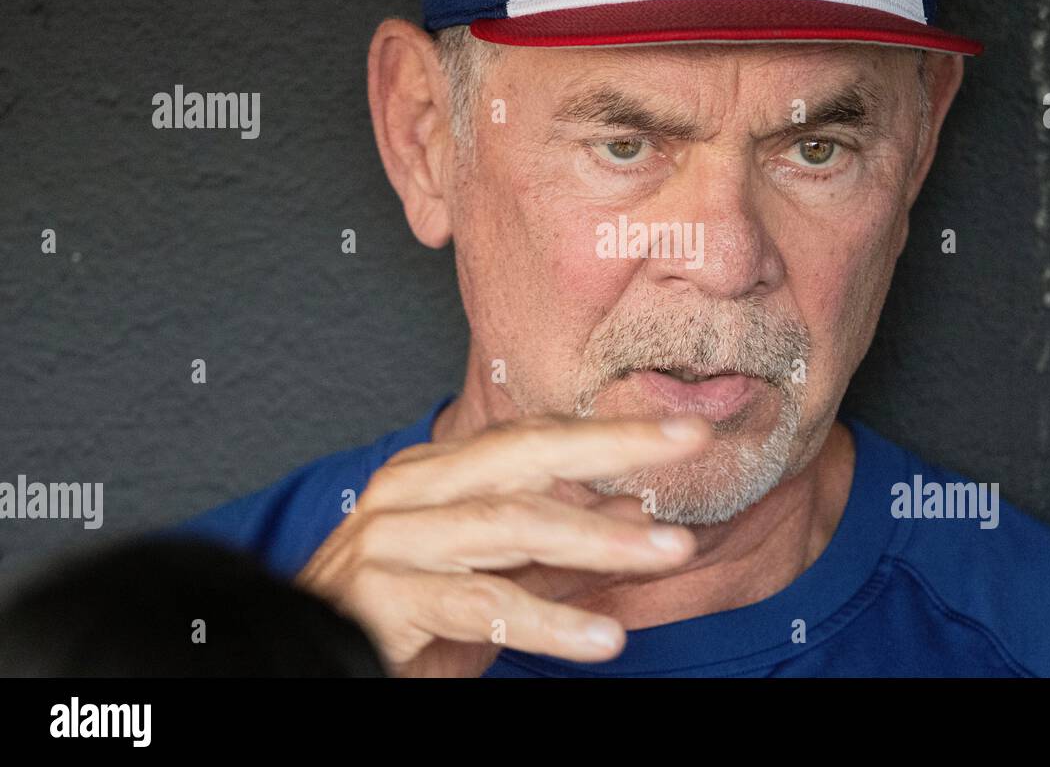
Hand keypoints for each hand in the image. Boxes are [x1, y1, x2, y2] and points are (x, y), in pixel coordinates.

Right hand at [295, 414, 709, 676]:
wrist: (308, 666)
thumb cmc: (402, 623)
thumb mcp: (496, 581)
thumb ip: (559, 552)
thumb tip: (637, 519)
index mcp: (438, 474)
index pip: (535, 438)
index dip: (610, 433)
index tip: (684, 433)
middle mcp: (413, 490)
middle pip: (526, 455)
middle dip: (613, 446)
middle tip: (689, 440)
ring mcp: (393, 538)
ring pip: (511, 524)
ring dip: (599, 540)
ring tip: (670, 552)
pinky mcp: (384, 596)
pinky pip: (479, 603)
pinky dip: (545, 621)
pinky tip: (601, 639)